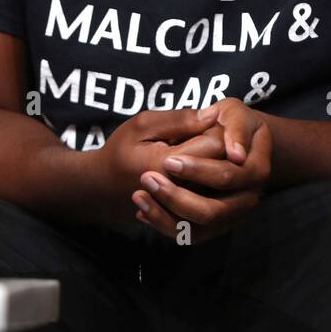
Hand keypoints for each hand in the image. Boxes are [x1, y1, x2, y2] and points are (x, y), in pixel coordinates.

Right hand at [88, 105, 222, 230]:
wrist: (106, 186)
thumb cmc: (122, 151)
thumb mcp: (143, 125)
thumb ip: (179, 119)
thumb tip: (214, 114)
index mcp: (168, 167)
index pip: (216, 144)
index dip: (212, 128)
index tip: (196, 123)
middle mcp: (182, 193)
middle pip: (224, 163)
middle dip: (216, 146)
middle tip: (194, 138)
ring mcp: (188, 209)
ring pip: (222, 183)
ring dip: (214, 165)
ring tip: (191, 155)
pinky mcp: (191, 217)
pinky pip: (214, 197)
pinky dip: (209, 182)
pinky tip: (192, 173)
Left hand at [133, 98, 272, 243]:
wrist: (235, 145)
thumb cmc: (230, 123)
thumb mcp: (233, 113)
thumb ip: (235, 128)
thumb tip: (228, 142)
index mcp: (257, 168)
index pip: (225, 176)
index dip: (198, 170)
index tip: (167, 161)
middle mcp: (249, 197)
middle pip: (210, 211)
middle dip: (175, 197)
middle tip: (146, 178)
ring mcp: (234, 214)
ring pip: (198, 228)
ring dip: (164, 216)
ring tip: (138, 196)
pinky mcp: (218, 224)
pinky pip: (191, 235)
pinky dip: (165, 224)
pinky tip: (142, 210)